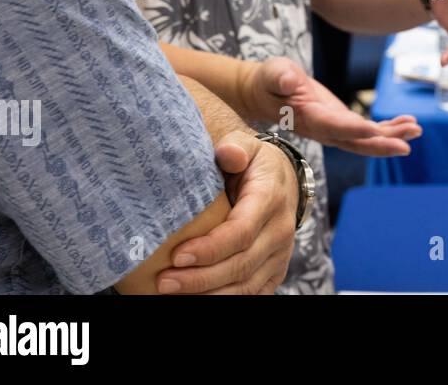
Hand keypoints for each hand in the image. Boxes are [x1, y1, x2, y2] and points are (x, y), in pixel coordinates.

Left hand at [158, 130, 297, 293]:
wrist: (284, 182)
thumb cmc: (254, 164)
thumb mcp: (248, 147)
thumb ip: (236, 147)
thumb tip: (228, 153)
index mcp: (271, 199)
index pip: (241, 231)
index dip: (210, 249)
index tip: (176, 256)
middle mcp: (281, 230)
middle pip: (241, 264)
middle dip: (200, 278)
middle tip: (163, 283)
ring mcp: (281, 254)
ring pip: (246, 286)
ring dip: (209, 294)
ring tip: (172, 294)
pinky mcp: (276, 271)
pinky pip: (252, 294)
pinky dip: (224, 300)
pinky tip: (197, 299)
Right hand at [244, 56, 421, 156]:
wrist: (267, 93)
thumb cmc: (269, 81)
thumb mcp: (272, 74)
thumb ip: (279, 78)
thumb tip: (288, 80)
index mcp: (308, 118)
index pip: (333, 126)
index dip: (353, 130)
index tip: (375, 130)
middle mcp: (324, 129)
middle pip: (356, 142)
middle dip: (382, 145)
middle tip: (407, 145)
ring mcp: (335, 129)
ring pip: (367, 139)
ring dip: (392, 135)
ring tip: (417, 129)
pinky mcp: (342, 123)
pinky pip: (368, 130)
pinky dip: (389, 127)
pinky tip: (408, 123)